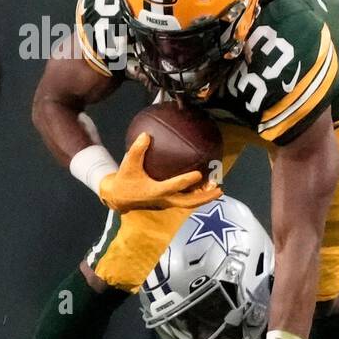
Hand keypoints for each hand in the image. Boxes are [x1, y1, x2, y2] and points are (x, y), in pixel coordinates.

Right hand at [98, 132, 220, 211]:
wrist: (119, 197)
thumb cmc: (125, 180)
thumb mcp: (128, 164)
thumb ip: (137, 150)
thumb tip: (146, 134)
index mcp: (155, 191)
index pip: (173, 186)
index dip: (186, 181)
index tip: (199, 174)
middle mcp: (165, 199)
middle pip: (189, 202)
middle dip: (205, 197)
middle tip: (219, 189)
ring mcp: (168, 202)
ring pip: (190, 203)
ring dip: (204, 197)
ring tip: (219, 189)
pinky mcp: (169, 201)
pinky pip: (186, 199)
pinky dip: (197, 195)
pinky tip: (206, 186)